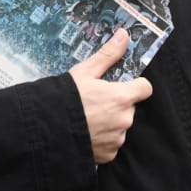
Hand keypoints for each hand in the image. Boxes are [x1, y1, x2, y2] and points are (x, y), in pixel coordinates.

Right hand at [70, 30, 153, 163]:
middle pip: (129, 107)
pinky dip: (102, 139)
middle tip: (94, 101)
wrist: (45, 130)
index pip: (145, 88)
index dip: (135, 85)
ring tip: (87, 118)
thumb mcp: (84, 72)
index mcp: (121, 97)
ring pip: (120, 126)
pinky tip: (86, 132)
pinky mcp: (108, 155)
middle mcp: (124, 120)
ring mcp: (117, 139)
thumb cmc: (64, 99)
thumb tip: (124, 36)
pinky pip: (111, 143)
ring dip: (109, 122)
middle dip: (117, 104)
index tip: (122, 85)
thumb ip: (108, 55)